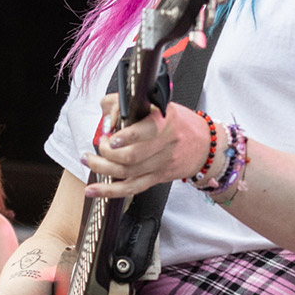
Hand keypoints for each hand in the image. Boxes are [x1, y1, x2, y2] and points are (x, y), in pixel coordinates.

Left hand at [82, 95, 213, 201]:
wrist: (206, 146)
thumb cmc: (179, 122)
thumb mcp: (159, 103)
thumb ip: (127, 104)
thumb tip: (107, 116)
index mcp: (166, 121)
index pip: (147, 130)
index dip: (127, 136)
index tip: (112, 136)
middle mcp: (165, 145)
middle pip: (132, 156)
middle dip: (108, 152)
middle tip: (100, 144)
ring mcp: (161, 165)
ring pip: (128, 173)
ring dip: (102, 167)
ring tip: (88, 159)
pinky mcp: (157, 179)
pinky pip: (131, 188)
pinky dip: (109, 191)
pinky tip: (93, 190)